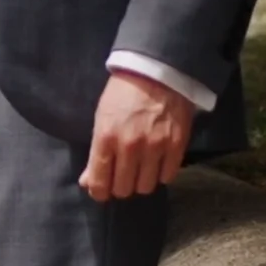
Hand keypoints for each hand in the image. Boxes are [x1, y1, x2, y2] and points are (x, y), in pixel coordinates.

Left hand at [81, 69, 196, 202]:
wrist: (156, 73)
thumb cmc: (122, 94)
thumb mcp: (101, 119)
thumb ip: (95, 153)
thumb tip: (88, 182)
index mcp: (106, 138)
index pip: (99, 182)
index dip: (99, 192)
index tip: (101, 191)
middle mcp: (130, 146)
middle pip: (123, 189)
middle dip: (120, 187)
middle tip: (121, 177)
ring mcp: (155, 147)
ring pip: (146, 187)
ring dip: (141, 182)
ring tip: (139, 170)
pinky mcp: (177, 146)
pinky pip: (168, 176)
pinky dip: (161, 174)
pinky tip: (156, 164)